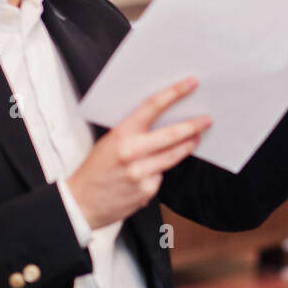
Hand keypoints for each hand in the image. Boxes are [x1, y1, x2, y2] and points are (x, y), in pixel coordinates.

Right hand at [66, 77, 210, 229]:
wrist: (80, 204)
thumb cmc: (95, 170)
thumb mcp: (109, 142)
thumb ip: (133, 131)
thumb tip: (162, 118)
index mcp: (121, 135)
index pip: (152, 107)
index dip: (174, 93)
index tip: (191, 84)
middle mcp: (132, 153)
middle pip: (173, 135)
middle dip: (193, 125)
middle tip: (207, 119)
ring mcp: (141, 173)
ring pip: (174, 156)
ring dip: (188, 146)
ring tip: (196, 138)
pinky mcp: (147, 191)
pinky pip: (162, 176)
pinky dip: (161, 172)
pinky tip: (152, 172)